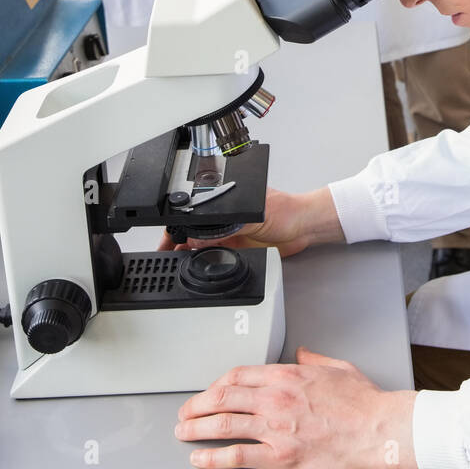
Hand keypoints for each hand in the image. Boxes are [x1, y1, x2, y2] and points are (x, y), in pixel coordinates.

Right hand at [157, 185, 340, 254]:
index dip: (179, 225)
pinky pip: (217, 256)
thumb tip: (201, 236)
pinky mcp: (239, 247)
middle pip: (195, 229)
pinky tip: (199, 265)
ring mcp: (232, 233)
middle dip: (178, 241)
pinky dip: (206, 261)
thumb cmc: (286, 210)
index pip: (196, 213)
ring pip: (202, 244)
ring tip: (176, 262)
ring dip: (190, 253)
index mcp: (227, 203)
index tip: (167, 238)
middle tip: (165, 254)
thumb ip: (227, 227)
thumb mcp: (254, 217)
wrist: (304, 228)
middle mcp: (227, 218)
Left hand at [173, 347, 418, 468]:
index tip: (208, 392)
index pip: (238, 375)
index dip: (216, 384)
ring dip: (196, 429)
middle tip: (184, 414)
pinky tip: (200, 459)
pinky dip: (213, 457)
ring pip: (222, 424)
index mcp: (287, 375)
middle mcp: (275, 399)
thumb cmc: (364, 403)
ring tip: (183, 434)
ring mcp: (275, 428)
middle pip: (222, 398)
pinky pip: (237, 455)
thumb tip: (301, 352)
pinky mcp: (280, 457)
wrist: (379, 430)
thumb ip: (314, 359)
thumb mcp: (339, 367)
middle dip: (196, 406)